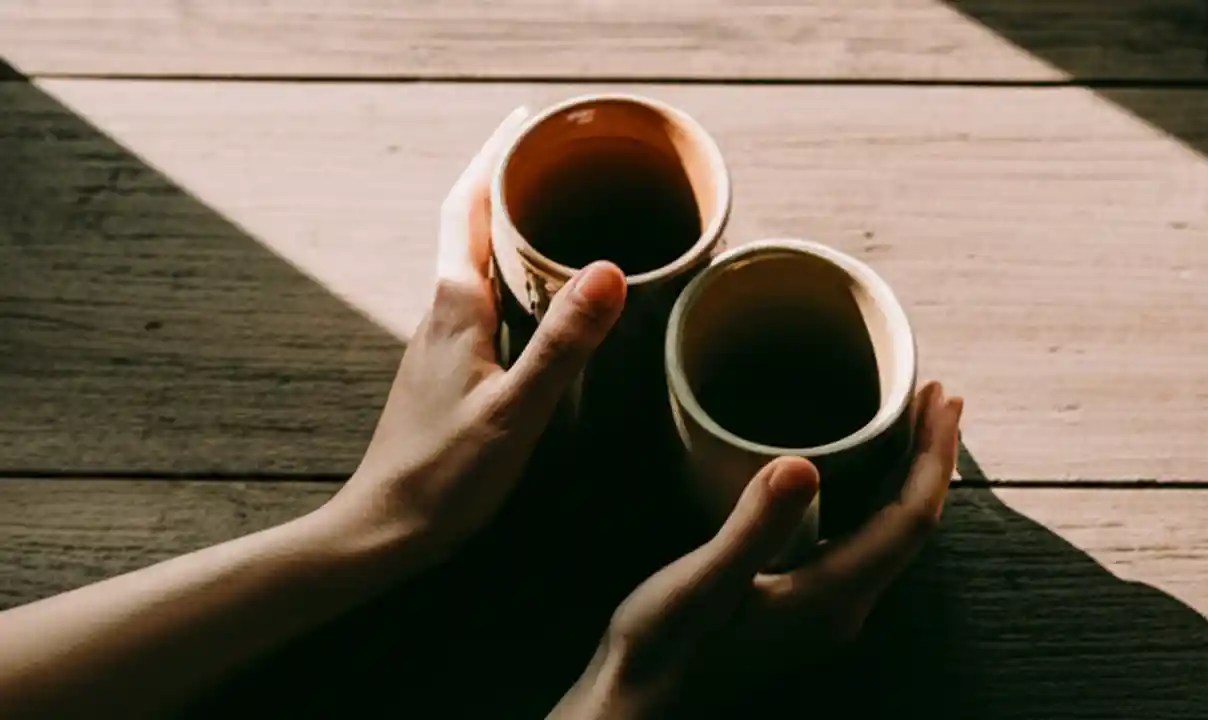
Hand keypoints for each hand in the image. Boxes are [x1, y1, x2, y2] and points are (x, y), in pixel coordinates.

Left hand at [322, 107, 627, 567]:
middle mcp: (441, 313)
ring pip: (475, 263)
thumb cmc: (445, 475)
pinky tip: (540, 298)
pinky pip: (482, 300)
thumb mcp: (516, 410)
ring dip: (509, 229)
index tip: (524, 122)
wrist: (386, 528)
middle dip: (507, 184)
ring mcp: (442, 342)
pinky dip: (512, 277)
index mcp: (453, 306)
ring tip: (557, 213)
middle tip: (555, 157)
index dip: (492, 158)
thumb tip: (608, 271)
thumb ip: (562, 343)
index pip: (464, 207)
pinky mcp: (450, 370)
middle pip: (470, 226)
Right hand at [551, 382, 962, 718]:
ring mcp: (824, 610)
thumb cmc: (663, 646)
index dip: (933, 456)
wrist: (638, 702)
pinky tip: (859, 475)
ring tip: (913, 423)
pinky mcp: (802, 605)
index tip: (941, 398)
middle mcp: (842, 607)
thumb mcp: (702, 581)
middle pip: (912, 525)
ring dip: (907, 476)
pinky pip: (863, 542)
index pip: (910, 519)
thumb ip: (753, 527)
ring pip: (890, 534)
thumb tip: (802, 465)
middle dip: (930, 457)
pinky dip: (876, 497)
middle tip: (937, 394)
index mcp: (831, 597)